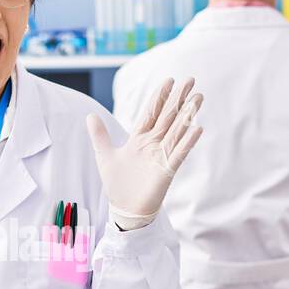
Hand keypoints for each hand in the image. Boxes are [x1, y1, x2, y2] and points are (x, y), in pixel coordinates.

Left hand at [86, 77, 203, 224]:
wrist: (125, 208)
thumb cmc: (117, 184)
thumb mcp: (105, 156)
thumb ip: (100, 136)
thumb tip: (90, 116)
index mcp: (139, 138)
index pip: (151, 112)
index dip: (160, 96)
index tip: (169, 80)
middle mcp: (153, 144)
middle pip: (168, 116)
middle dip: (178, 99)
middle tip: (190, 80)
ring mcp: (161, 156)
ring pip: (177, 131)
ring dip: (187, 115)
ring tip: (198, 98)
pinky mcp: (167, 170)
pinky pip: (179, 154)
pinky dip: (188, 142)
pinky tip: (197, 128)